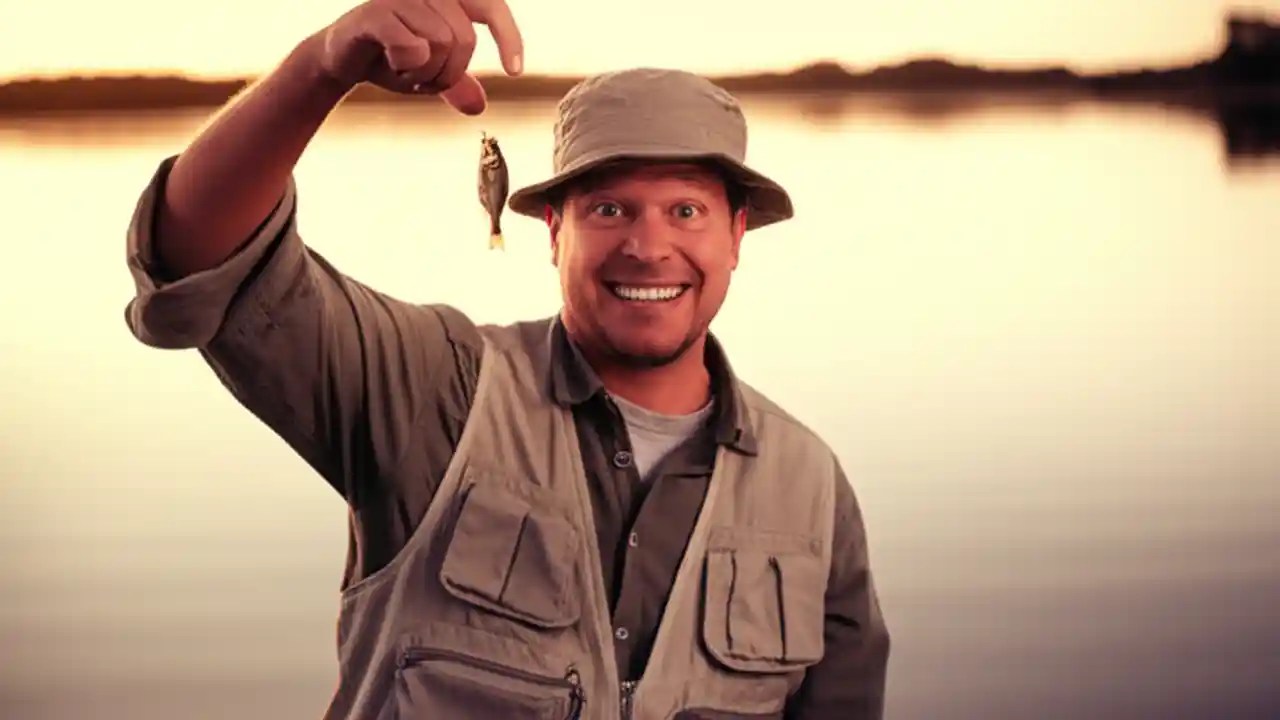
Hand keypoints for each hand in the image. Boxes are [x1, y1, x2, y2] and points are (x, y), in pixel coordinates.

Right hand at [314, 0, 523, 114]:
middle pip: (464, 39)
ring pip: (441, 44)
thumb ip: (458, 85)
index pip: (492, 6)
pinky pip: (412, 47)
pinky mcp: (376, 11)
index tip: (515, 71)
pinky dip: (407, 68)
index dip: (509, 37)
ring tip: (405, 69)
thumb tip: (478, 106)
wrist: (343, 59)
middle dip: (448, 72)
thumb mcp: (430, 75)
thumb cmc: (390, 58)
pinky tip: (391, 64)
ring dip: (424, 73)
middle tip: (424, 79)